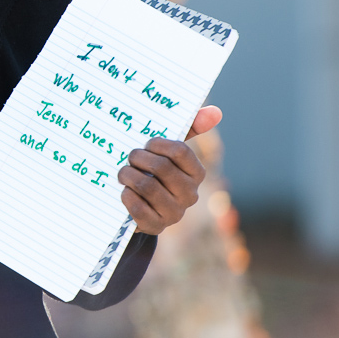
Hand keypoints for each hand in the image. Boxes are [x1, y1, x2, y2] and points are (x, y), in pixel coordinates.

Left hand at [117, 105, 221, 234]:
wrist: (141, 207)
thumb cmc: (156, 172)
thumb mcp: (169, 151)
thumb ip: (190, 129)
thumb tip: (215, 111)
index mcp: (196, 173)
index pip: (180, 152)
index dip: (158, 144)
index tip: (147, 143)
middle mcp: (190, 194)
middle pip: (161, 167)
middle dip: (139, 158)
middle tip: (130, 157)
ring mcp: (174, 213)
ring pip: (147, 186)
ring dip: (128, 175)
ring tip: (123, 172)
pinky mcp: (156, 226)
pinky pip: (137, 207)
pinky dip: (126, 196)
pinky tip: (125, 191)